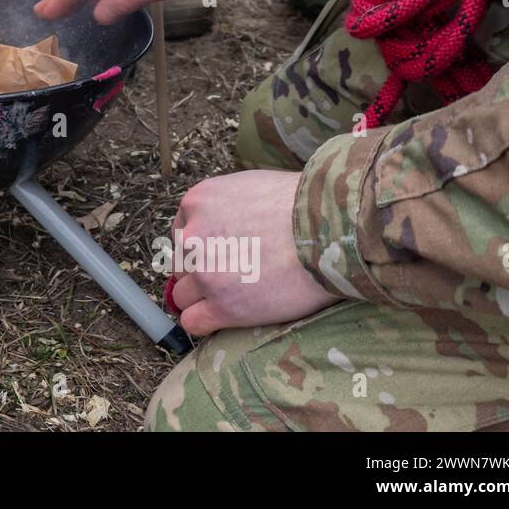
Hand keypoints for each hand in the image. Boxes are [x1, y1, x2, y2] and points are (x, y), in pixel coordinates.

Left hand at [169, 171, 342, 336]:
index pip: (181, 231)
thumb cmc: (301, 206)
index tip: (220, 253)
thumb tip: (222, 223)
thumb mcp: (250, 187)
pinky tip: (223, 318)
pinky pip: (193, 322)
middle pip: (180, 264)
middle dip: (200, 270)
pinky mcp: (222, 307)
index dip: (201, 246)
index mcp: (198, 202)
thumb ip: (225, 206)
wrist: (329, 232)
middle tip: (231, 275)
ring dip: (202, 297)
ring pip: (182, 294)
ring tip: (233, 296)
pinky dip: (203, 322)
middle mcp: (192, 237)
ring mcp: (205, 273)